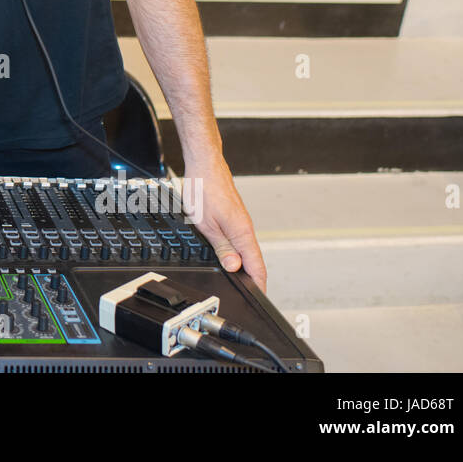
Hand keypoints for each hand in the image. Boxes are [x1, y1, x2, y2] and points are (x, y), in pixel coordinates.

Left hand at [181, 155, 267, 293]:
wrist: (205, 164)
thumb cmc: (204, 189)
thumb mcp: (206, 223)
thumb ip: (221, 246)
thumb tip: (234, 267)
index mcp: (242, 232)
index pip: (256, 266)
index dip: (259, 285)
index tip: (259, 298)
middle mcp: (246, 228)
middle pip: (254, 260)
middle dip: (253, 279)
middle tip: (249, 294)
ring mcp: (241, 222)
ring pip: (247, 249)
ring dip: (246, 266)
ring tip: (242, 281)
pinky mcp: (235, 217)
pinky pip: (240, 239)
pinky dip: (239, 252)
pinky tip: (233, 257)